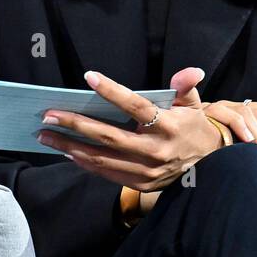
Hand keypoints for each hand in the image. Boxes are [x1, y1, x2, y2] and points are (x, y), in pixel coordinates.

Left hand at [37, 69, 225, 192]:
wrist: (209, 165)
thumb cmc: (193, 128)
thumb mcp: (193, 105)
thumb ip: (185, 86)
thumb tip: (191, 72)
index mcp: (169, 126)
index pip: (136, 106)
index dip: (112, 91)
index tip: (89, 77)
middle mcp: (156, 150)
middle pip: (109, 136)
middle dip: (75, 125)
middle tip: (49, 114)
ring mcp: (147, 171)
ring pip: (102, 159)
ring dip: (70, 146)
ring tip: (47, 135)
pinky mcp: (141, 184)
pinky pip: (106, 173)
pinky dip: (85, 162)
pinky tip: (68, 151)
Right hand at [199, 99, 256, 162]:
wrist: (186, 147)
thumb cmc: (214, 148)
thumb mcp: (242, 143)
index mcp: (243, 111)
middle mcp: (233, 106)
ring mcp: (221, 107)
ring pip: (246, 111)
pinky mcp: (208, 112)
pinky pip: (228, 114)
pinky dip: (241, 126)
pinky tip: (247, 142)